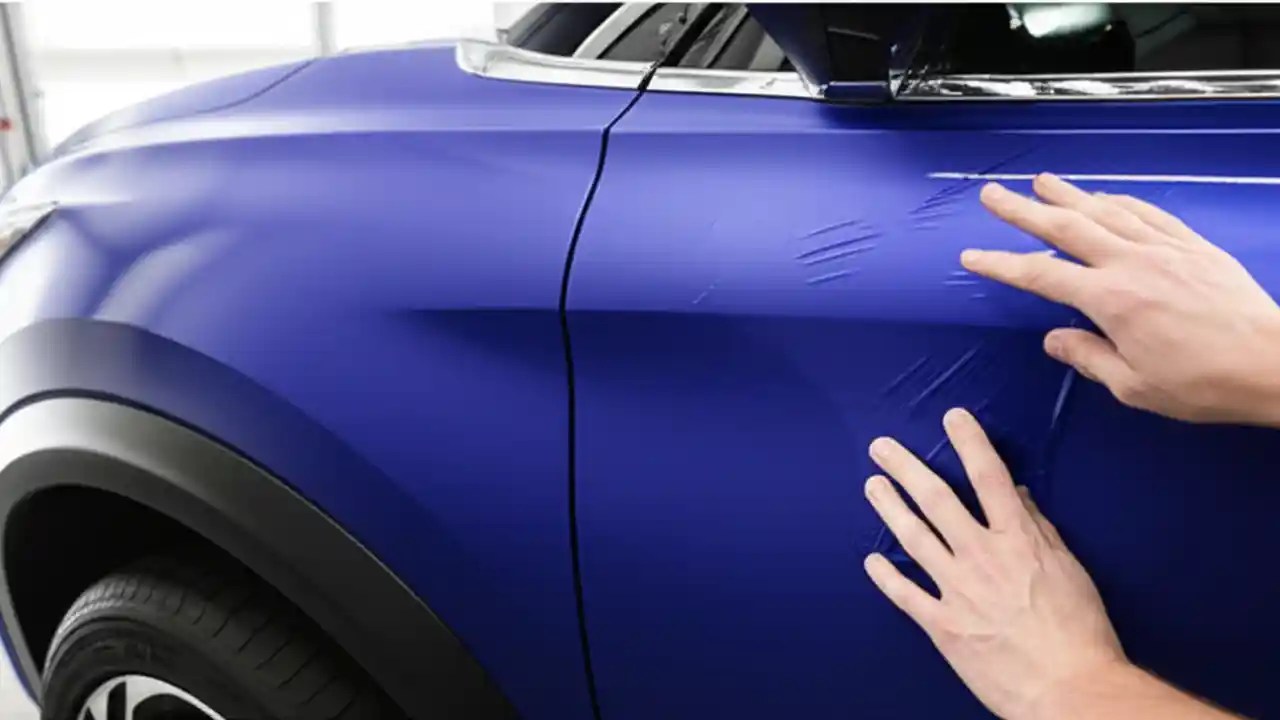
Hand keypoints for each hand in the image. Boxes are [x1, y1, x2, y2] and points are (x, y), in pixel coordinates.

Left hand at [862, 408, 1126, 719]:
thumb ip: (1040, 530)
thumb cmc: (1080, 630)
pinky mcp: (942, 625)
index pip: (989, 477)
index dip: (970, 443)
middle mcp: (982, 556)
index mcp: (1018, 539)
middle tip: (880, 447)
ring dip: (889, 507)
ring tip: (872, 485)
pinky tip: (871, 559)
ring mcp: (957, 589)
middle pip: (937, 500)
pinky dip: (885, 575)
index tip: (951, 416)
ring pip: (914, 537)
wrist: (1070, 689)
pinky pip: (905, 594)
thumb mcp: (1069, 571)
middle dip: (906, 468)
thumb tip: (1017, 494)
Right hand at [963, 173, 1279, 425]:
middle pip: (1065, 227)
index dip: (1001, 263)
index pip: (1040, 275)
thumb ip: (1088, 357)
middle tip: (993, 194)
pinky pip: (1148, 213)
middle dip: (1023, 209)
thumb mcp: (1134, 386)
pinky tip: (1105, 197)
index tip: (972, 255)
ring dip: (1069, 194)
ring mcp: (1164, 248)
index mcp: (1110, 300)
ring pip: (1105, 210)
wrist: (1272, 364)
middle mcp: (1131, 263)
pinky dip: (1120, 201)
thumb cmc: (1203, 384)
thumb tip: (1055, 339)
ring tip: (1042, 181)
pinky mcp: (1192, 246)